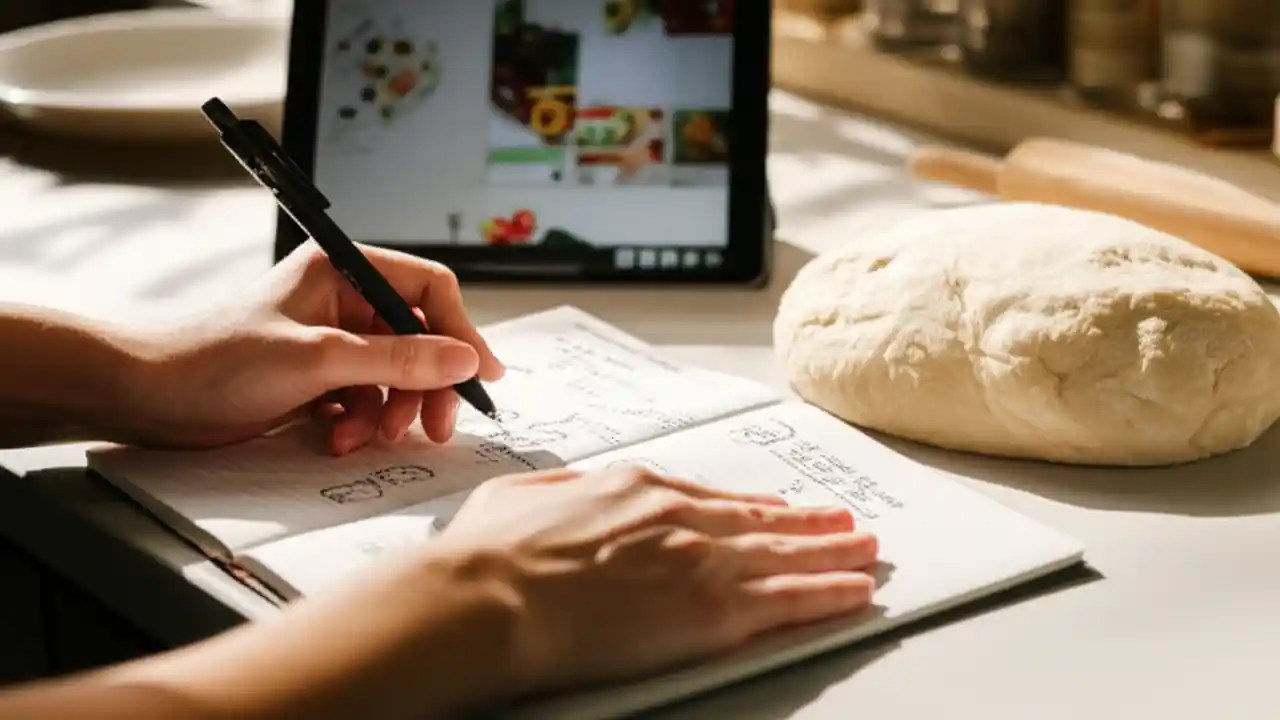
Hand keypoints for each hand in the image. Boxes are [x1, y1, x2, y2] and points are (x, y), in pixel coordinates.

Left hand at [124, 242, 502, 453]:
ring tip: (371, 437)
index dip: (462, 329)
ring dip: (391, 411)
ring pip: (396, 376)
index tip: (484, 374)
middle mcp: (343, 301)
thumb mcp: (318, 359)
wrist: (147, 397)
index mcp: (343, 270)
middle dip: (427, 385)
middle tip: (434, 427)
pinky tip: (336, 437)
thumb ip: (398, 359)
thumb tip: (464, 359)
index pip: (428, 288)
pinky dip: (360, 422)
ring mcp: (331, 341)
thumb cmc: (216, 359)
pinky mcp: (317, 378)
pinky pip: (366, 399)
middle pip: (419, 338)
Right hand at [435, 465, 878, 697]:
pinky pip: (791, 599)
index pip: (710, 498)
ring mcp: (702, 560)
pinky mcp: (716, 610)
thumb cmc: (490, 556)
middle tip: (844, 521)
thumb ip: (559, 493)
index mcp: (634, 488)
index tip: (773, 509)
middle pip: (760, 520)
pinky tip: (854, 592)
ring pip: (787, 553)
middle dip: (807, 522)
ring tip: (865, 549)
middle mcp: (679, 516)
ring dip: (833, 552)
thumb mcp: (519, 499)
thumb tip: (569, 494)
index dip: (749, 506)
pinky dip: (829, 593)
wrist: (492, 598)